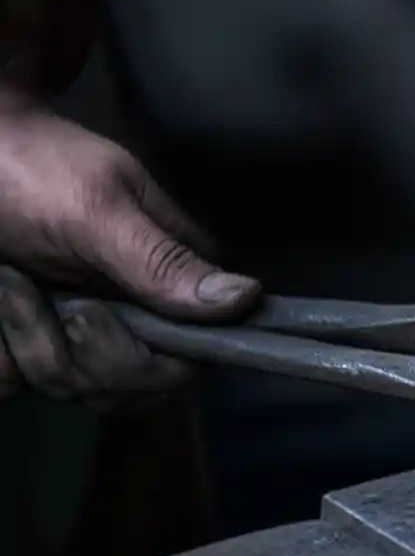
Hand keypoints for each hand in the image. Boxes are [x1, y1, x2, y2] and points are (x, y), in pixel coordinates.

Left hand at [0, 102, 259, 401]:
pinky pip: (22, 384)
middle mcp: (139, 316)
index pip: (187, 362)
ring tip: (5, 281)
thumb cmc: (28, 167)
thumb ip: (163, 261)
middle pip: (125, 387)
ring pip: (70, 387)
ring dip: (21, 339)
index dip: (140, 361)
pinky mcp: (38, 342)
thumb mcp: (96, 209)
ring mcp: (86, 333)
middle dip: (66, 352)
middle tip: (25, 285)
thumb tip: (250, 298)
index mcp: (174, 282)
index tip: (86, 314)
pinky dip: (1, 353)